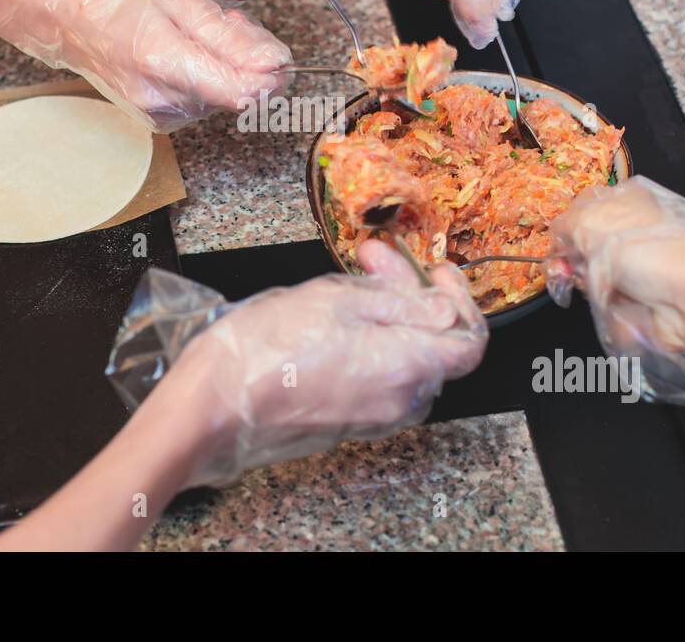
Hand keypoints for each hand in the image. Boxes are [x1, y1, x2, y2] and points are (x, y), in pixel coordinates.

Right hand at [0, 0, 290, 131]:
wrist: (62, 17)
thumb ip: (228, 37)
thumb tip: (273, 64)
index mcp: (166, 63)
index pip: (244, 92)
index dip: (271, 74)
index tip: (276, 52)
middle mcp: (162, 100)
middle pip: (237, 94)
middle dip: (247, 61)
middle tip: (229, 23)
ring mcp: (156, 113)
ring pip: (221, 97)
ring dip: (225, 66)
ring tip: (198, 30)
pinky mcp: (155, 118)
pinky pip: (200, 100)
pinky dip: (205, 76)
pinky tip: (186, 50)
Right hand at [112, 239, 486, 487]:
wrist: (214, 406)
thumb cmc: (267, 350)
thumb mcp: (337, 300)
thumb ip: (401, 303)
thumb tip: (443, 307)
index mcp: (407, 367)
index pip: (469, 343)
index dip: (462, 301)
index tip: (436, 273)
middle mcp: (400, 400)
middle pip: (434, 345)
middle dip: (411, 295)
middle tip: (374, 261)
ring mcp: (374, 416)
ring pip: (405, 360)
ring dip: (388, 317)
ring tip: (348, 283)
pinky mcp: (349, 422)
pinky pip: (379, 378)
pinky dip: (372, 344)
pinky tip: (337, 318)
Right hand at [544, 176, 684, 408]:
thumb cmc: (639, 248)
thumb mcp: (590, 221)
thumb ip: (563, 224)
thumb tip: (557, 236)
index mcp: (624, 201)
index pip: (582, 209)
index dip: (566, 227)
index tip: (558, 244)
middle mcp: (630, 231)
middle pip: (582, 243)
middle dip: (571, 258)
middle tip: (569, 269)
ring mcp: (634, 266)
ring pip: (589, 273)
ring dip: (585, 282)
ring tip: (597, 287)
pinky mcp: (636, 297)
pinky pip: (604, 299)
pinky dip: (602, 302)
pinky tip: (610, 302)